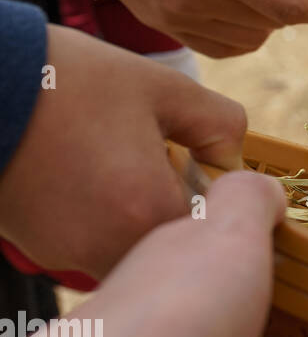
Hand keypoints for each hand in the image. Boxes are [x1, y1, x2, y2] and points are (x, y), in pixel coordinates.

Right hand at [0, 25, 246, 277]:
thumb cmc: (69, 81)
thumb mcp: (163, 88)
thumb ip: (219, 125)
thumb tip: (236, 160)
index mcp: (146, 210)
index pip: (216, 229)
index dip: (218, 196)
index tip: (200, 161)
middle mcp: (109, 248)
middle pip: (177, 247)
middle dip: (179, 206)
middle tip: (157, 158)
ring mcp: (68, 255)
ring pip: (138, 249)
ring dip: (142, 214)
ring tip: (115, 160)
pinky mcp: (41, 250)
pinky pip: (99, 245)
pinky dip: (106, 217)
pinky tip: (87, 172)